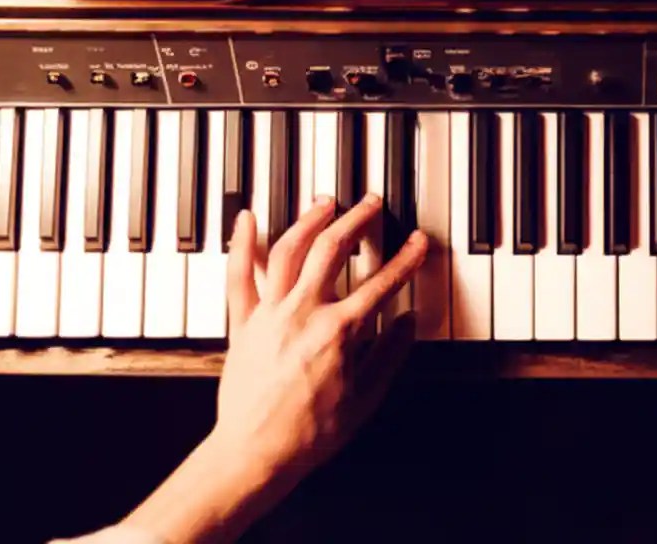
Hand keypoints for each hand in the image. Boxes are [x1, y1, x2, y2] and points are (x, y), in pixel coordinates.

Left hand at [215, 194, 428, 474]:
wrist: (255, 454)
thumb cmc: (309, 434)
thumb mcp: (365, 399)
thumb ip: (390, 355)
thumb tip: (410, 323)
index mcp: (338, 332)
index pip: (381, 283)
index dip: (405, 258)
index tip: (418, 242)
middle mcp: (303, 313)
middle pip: (331, 250)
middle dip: (356, 220)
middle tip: (371, 203)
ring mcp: (269, 314)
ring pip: (288, 251)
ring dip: (308, 220)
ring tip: (325, 202)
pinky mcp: (242, 324)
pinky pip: (238, 276)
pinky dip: (241, 244)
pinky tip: (246, 219)